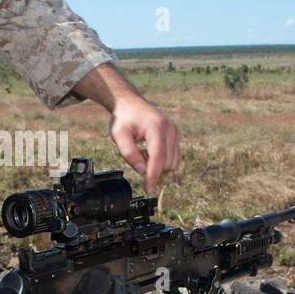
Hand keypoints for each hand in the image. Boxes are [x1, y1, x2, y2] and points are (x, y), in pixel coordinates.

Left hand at [72, 63, 180, 192]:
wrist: (131, 104)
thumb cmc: (124, 119)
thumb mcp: (118, 135)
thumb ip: (128, 153)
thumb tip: (142, 171)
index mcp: (156, 127)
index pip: (158, 157)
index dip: (153, 176)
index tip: (148, 189)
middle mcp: (170, 129)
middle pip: (166, 163)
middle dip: (152, 167)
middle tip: (136, 155)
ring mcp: (175, 132)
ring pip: (172, 163)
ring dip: (157, 165)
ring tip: (142, 151)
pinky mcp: (176, 135)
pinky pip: (173, 158)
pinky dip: (162, 160)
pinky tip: (149, 150)